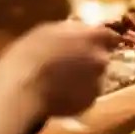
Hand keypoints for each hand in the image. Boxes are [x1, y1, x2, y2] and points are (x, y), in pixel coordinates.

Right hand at [0, 21, 114, 115]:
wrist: (24, 87)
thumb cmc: (30, 53)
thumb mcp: (49, 30)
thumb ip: (71, 31)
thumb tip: (79, 34)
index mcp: (92, 37)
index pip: (110, 36)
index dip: (102, 40)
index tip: (94, 42)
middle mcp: (101, 59)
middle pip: (101, 57)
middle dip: (89, 60)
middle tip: (69, 63)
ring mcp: (98, 83)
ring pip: (95, 78)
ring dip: (84, 78)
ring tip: (61, 82)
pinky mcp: (90, 102)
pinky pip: (87, 95)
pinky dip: (77, 94)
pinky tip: (59, 95)